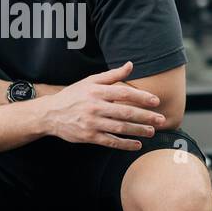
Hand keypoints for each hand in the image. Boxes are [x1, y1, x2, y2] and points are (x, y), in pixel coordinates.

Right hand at [43, 61, 166, 149]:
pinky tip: (137, 145)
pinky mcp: (89, 137)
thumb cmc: (73, 95)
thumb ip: (112, 75)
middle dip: (145, 116)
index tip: (156, 101)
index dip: (141, 97)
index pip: (123, 93)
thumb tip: (131, 65)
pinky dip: (125, 144)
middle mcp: (95, 107)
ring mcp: (92, 123)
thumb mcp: (90, 81)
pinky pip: (110, 141)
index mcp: (96, 91)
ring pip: (120, 128)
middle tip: (161, 119)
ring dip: (138, 130)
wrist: (50, 114)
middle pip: (125, 112)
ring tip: (152, 131)